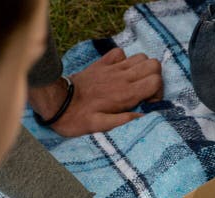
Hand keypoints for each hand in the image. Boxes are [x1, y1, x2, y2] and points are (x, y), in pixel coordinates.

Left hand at [29, 48, 162, 136]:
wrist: (56, 102)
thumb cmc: (78, 118)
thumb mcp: (102, 127)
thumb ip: (126, 121)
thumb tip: (145, 117)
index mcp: (126, 93)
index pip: (156, 81)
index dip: (158, 92)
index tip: (148, 102)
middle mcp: (122, 77)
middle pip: (153, 64)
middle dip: (155, 77)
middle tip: (145, 91)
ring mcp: (112, 68)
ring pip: (141, 57)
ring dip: (142, 69)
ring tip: (134, 83)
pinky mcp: (102, 63)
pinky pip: (120, 53)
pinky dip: (124, 60)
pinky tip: (120, 73)